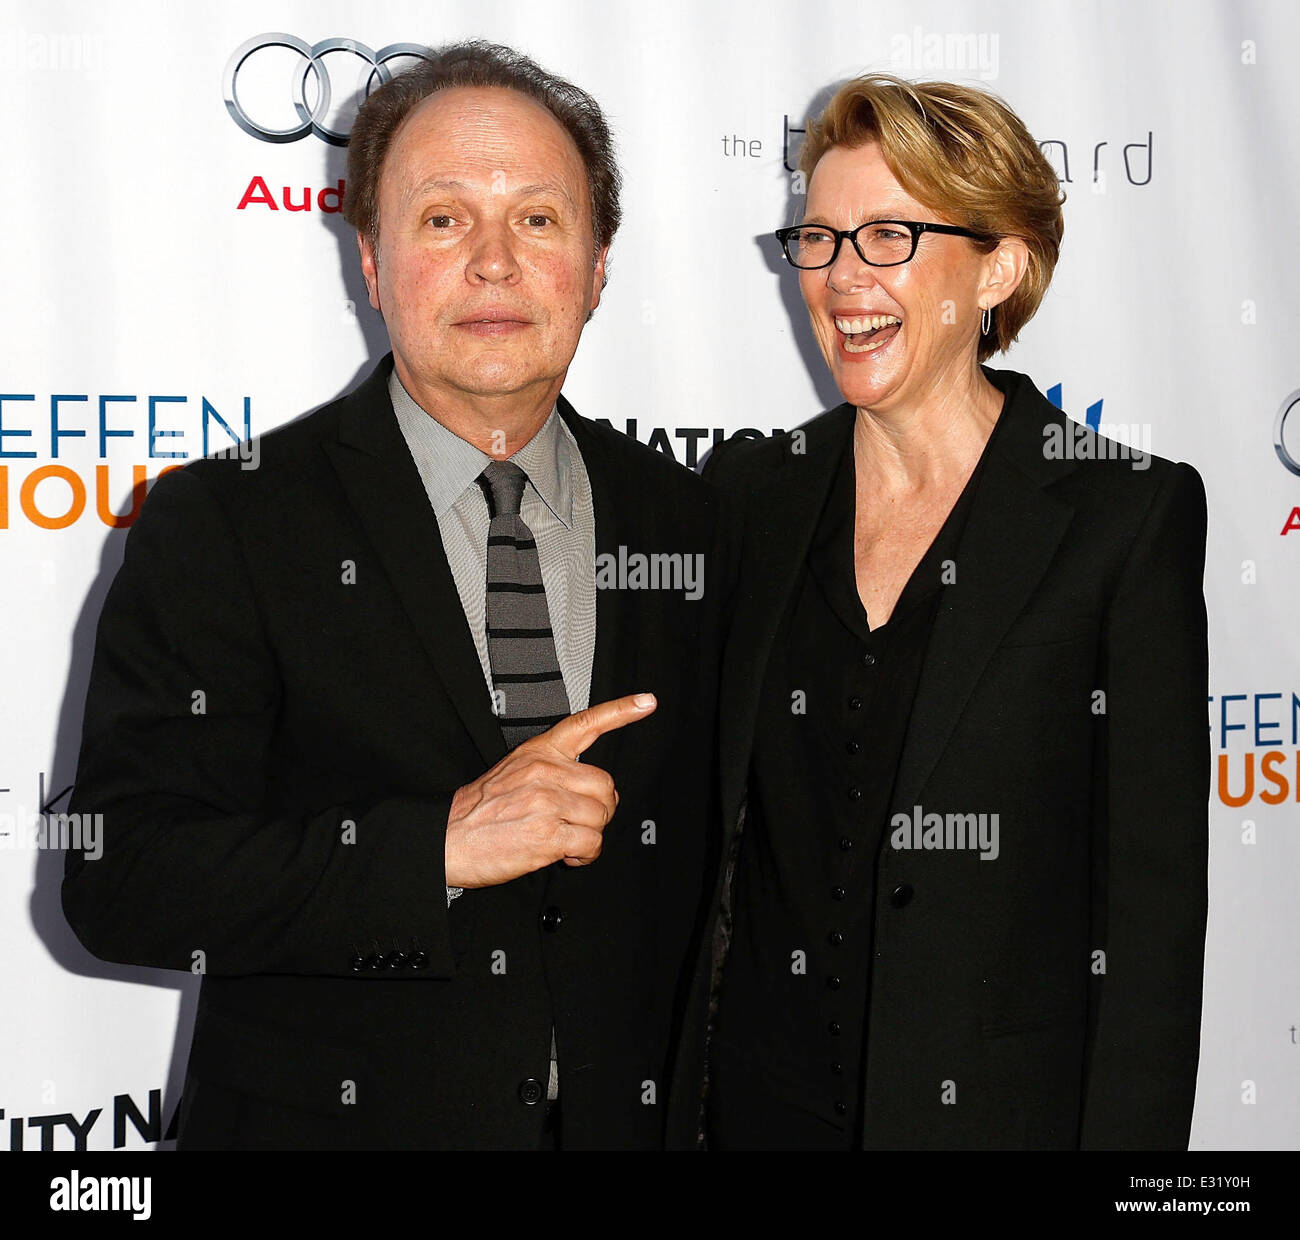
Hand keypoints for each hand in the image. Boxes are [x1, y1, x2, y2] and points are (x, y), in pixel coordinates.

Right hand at [444, 693, 655, 888]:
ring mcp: (547, 802)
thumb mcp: (513, 770)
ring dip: (590, 834)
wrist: (446, 837)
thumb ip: (552, 770)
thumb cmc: (478, 810)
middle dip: (598, 809)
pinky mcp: (548, 834)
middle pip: (606, 786)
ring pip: (601, 817)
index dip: (621, 711)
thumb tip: (591, 791)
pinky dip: (585, 855)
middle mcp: (546, 772)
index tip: (647, 701)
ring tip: (566, 840)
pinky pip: (592, 843)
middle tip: (576, 821)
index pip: (586, 723)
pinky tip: (566, 855)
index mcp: (539, 752)